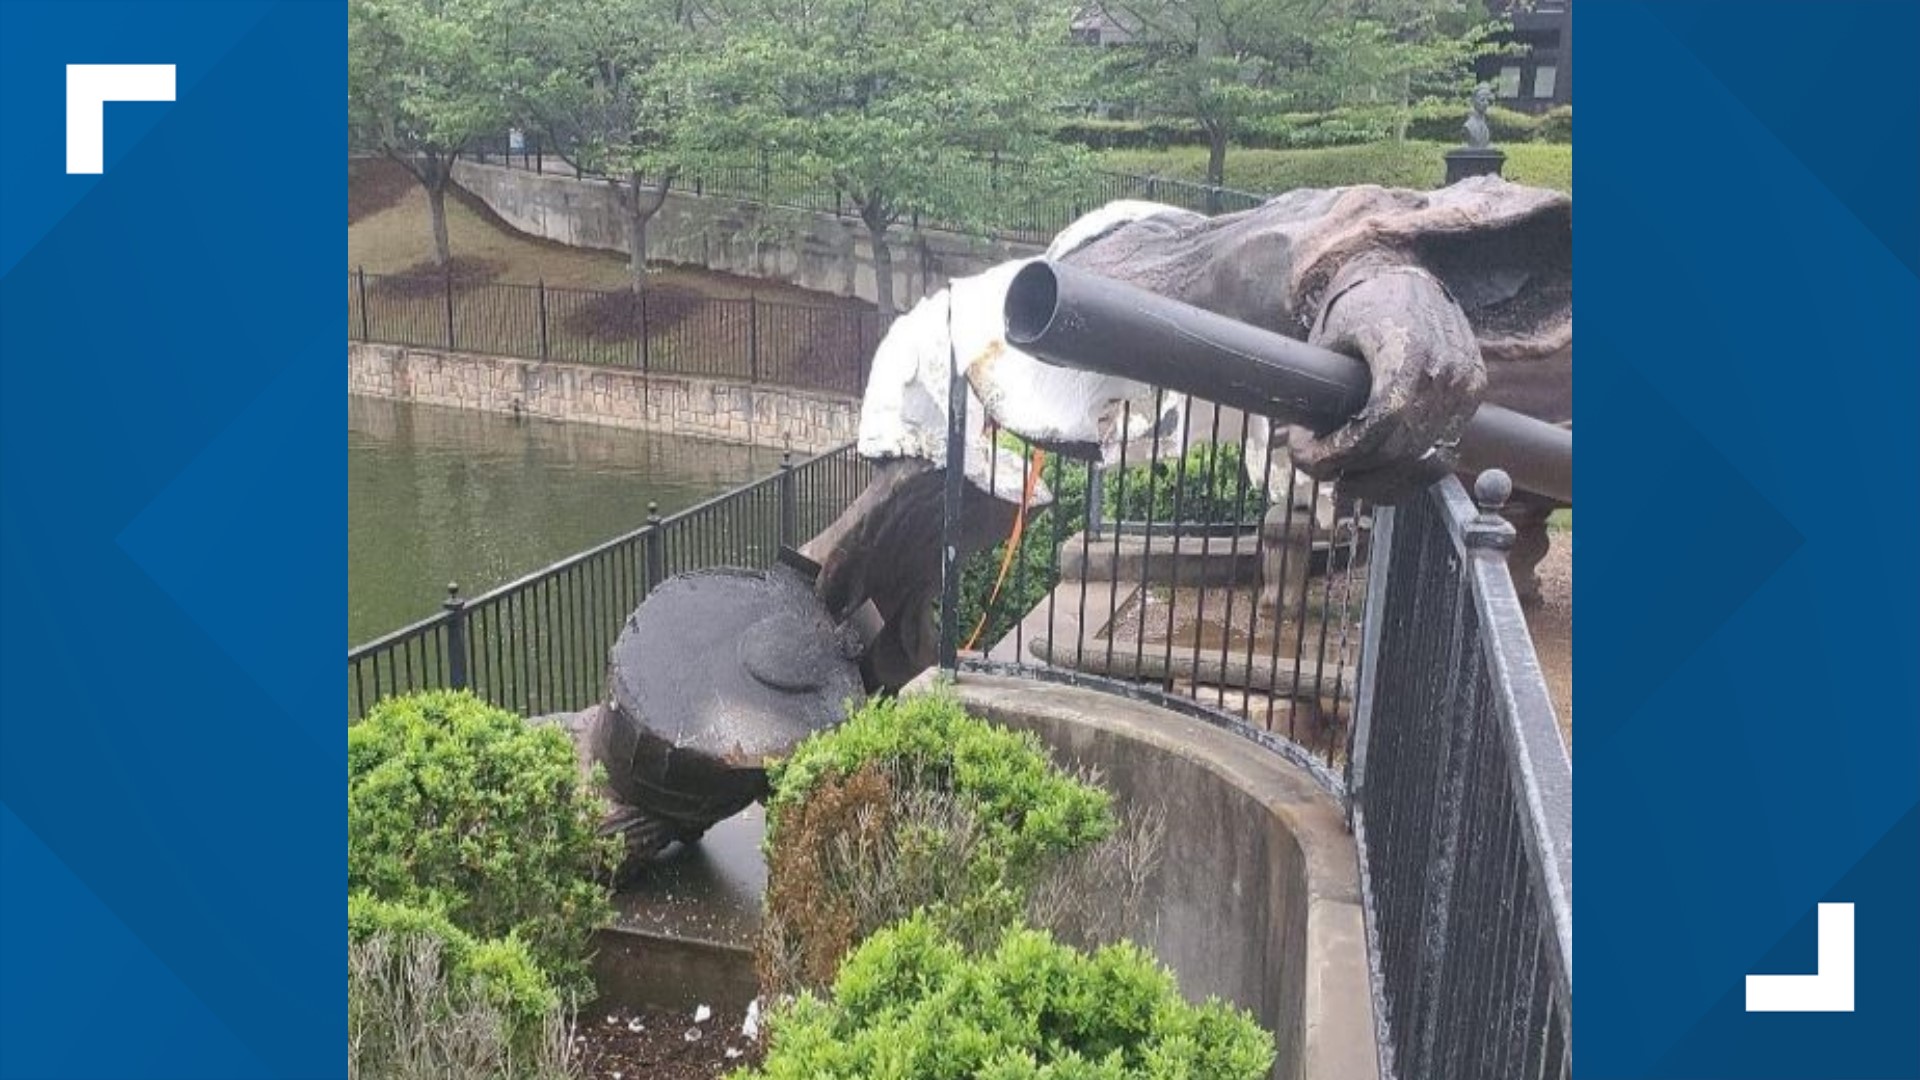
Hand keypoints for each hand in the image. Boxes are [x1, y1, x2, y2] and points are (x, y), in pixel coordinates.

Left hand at [1288, 260, 1485, 501]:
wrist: (1407, 281)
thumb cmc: (1361, 307)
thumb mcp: (1330, 339)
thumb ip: (1320, 390)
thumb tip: (1298, 444)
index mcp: (1410, 350)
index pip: (1383, 422)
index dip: (1342, 450)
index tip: (1306, 455)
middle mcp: (1447, 370)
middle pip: (1402, 449)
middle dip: (1351, 468)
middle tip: (1314, 465)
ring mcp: (1466, 385)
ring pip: (1425, 462)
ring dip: (1378, 481)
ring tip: (1341, 477)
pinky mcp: (1472, 396)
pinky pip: (1442, 452)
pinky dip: (1406, 473)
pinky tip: (1374, 474)